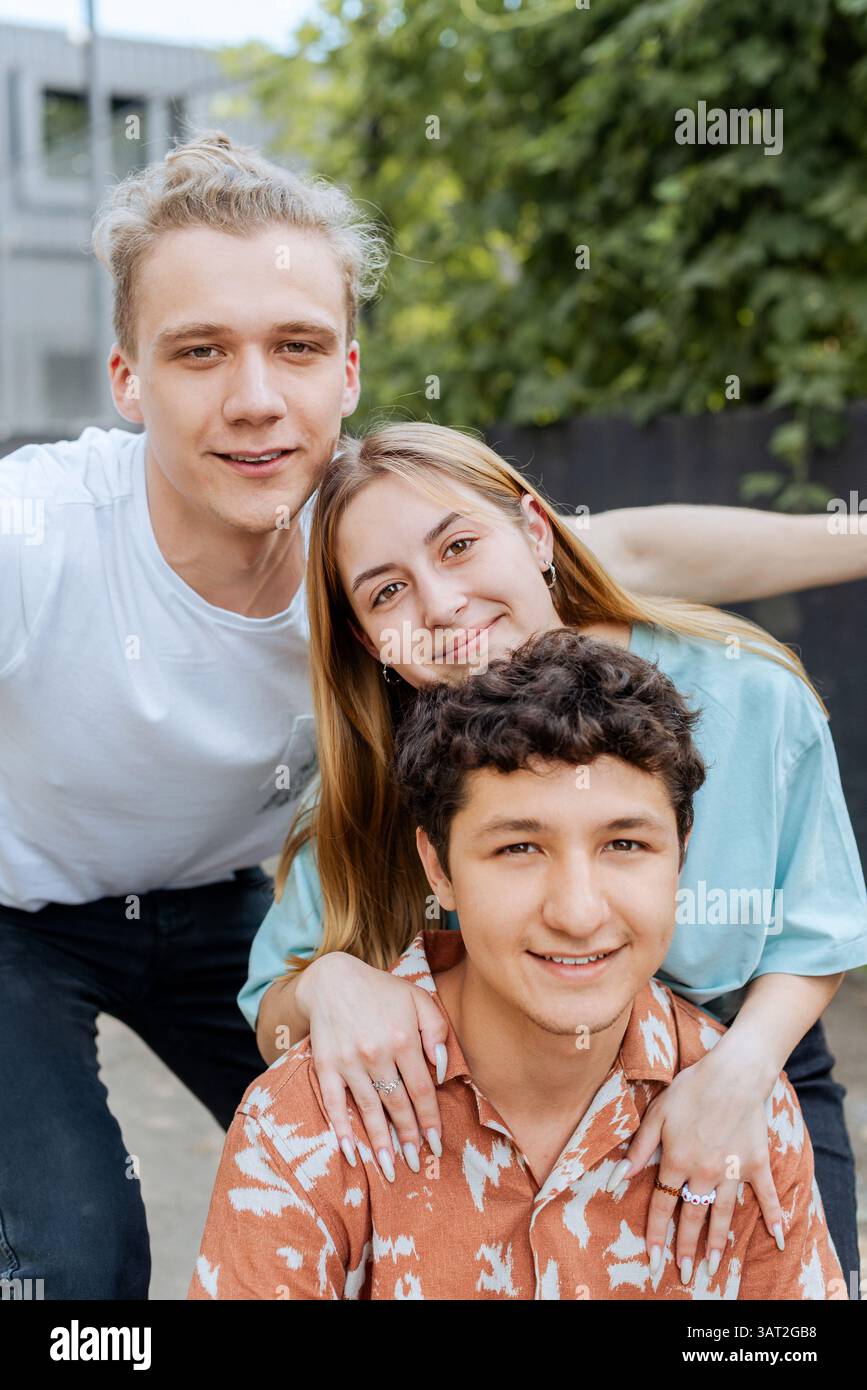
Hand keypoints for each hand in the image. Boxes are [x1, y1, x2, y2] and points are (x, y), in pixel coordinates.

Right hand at [295, 951, 448, 1181]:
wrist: (332, 979)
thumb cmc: (381, 991)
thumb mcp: (417, 999)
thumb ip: (437, 1029)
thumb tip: (443, 1067)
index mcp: (402, 1038)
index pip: (421, 1089)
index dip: (430, 1119)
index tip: (437, 1143)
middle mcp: (376, 1053)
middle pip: (397, 1105)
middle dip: (409, 1137)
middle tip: (417, 1163)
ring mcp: (349, 1062)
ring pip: (369, 1110)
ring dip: (381, 1143)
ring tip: (391, 1169)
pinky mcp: (326, 1066)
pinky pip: (334, 1104)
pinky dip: (342, 1130)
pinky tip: (351, 1152)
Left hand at [611, 1050, 784, 1284]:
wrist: (734, 1072)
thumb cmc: (691, 1088)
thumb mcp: (657, 1114)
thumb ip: (639, 1149)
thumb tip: (617, 1179)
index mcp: (676, 1160)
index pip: (661, 1205)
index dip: (655, 1234)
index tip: (652, 1260)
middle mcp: (703, 1172)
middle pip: (691, 1217)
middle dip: (685, 1249)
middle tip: (684, 1276)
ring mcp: (732, 1171)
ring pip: (722, 1215)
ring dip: (716, 1244)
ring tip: (712, 1268)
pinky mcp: (756, 1163)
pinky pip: (766, 1196)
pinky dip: (775, 1217)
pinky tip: (778, 1239)